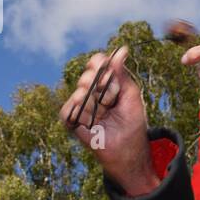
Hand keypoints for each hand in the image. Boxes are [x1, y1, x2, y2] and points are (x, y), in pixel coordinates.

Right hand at [59, 47, 159, 195]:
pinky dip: (79, 115)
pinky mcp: (72, 123)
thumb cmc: (132, 123)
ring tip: (104, 115)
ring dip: (94, 105)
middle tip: (111, 99)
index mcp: (105, 83)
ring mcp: (81, 107)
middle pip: (86, 77)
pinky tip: (91, 122)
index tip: (107, 68)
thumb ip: (122, 73)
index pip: (96, 65)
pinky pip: (67, 112)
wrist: (128, 149)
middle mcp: (91, 92)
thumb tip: (122, 49)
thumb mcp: (131, 95)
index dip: (99, 64)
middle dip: (99, 86)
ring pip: (79, 95)